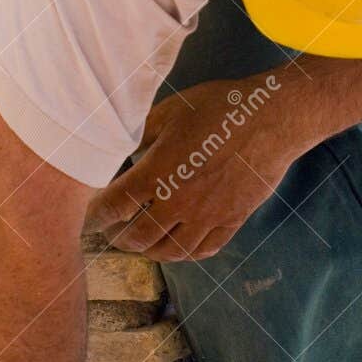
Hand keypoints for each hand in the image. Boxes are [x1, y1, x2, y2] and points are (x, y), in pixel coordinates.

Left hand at [86, 74, 302, 260]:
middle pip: (138, 236)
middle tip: (114, 234)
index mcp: (156, 173)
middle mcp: (178, 201)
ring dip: (150, 251)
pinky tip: (179, 248)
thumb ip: (142, 135)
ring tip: (142, 245)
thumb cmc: (220, 108)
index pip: (114, 205)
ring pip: (170, 251)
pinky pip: (204, 249)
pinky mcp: (231, 220)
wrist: (271, 119)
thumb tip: (126, 149)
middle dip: (119, 238)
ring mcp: (206, 216)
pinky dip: (186, 253)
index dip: (97, 215)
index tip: (91, 216)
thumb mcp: (171, 111)